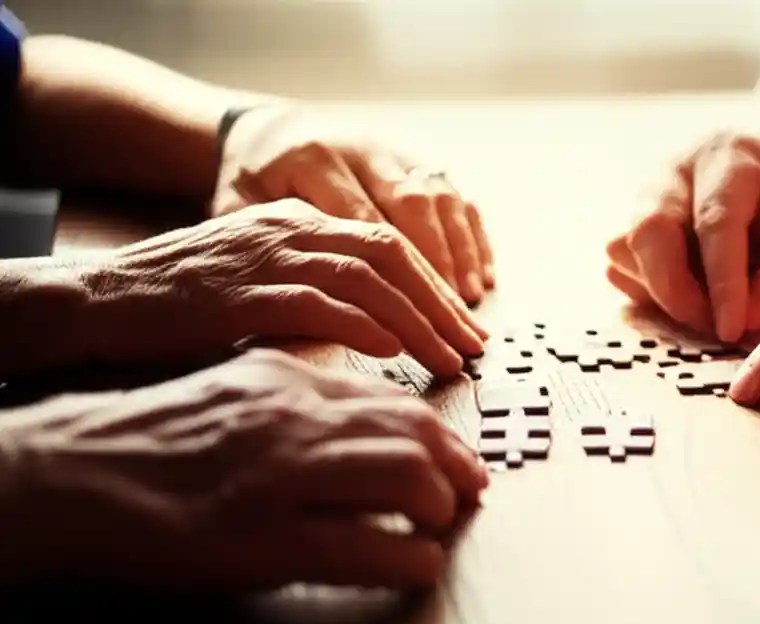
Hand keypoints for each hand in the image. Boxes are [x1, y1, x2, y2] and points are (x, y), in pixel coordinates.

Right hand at [0, 349, 486, 588]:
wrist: (75, 470)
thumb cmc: (152, 435)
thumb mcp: (237, 387)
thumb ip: (300, 392)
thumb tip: (361, 416)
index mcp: (289, 381)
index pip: (394, 398)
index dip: (442, 431)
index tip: (460, 454)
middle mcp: (294, 419)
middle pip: (414, 431)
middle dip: (458, 466)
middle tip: (471, 491)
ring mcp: (282, 477)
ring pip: (405, 478)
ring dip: (442, 507)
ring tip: (446, 525)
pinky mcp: (265, 539)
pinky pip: (370, 549)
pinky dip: (413, 560)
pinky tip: (422, 564)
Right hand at [77, 199, 484, 376]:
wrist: (100, 300)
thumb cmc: (182, 305)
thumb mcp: (260, 285)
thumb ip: (316, 296)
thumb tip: (382, 335)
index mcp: (298, 222)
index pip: (389, 245)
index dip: (436, 287)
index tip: (466, 326)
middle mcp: (290, 229)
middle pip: (391, 256)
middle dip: (441, 304)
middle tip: (474, 346)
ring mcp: (266, 256)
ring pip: (366, 278)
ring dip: (416, 321)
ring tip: (447, 359)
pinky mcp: (242, 291)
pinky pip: (316, 301)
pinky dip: (360, 324)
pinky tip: (390, 349)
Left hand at [214, 105, 494, 303]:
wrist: (268, 129)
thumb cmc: (252, 180)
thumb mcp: (240, 209)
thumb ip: (267, 245)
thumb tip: (296, 300)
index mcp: (316, 159)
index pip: (363, 221)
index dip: (388, 273)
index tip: (404, 320)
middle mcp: (366, 150)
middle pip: (413, 209)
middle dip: (437, 270)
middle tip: (451, 322)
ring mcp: (399, 153)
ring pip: (442, 202)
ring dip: (461, 257)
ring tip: (469, 307)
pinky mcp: (420, 161)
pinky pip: (458, 198)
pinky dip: (474, 239)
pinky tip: (483, 278)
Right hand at [606, 130, 759, 341]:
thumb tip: (752, 320)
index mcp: (728, 156)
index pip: (715, 222)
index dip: (722, 283)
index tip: (733, 329)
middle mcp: (674, 170)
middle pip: (650, 231)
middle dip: (678, 293)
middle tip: (718, 329)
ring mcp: (646, 195)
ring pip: (627, 252)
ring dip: (662, 295)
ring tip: (712, 312)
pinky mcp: (632, 223)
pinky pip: (622, 267)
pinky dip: (650, 293)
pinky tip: (692, 296)